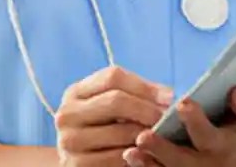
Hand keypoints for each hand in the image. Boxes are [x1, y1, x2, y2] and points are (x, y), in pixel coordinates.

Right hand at [55, 66, 173, 166]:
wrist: (83, 163)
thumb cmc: (103, 130)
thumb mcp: (112, 108)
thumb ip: (136, 95)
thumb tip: (168, 96)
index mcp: (76, 92)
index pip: (113, 77)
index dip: (144, 86)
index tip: (169, 97)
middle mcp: (67, 114)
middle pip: (115, 101)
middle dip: (148, 109)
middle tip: (168, 118)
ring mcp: (69, 141)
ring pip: (119, 131)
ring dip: (146, 134)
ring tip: (162, 135)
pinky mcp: (76, 165)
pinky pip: (116, 157)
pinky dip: (136, 156)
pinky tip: (147, 154)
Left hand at [124, 87, 235, 166]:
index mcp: (226, 146)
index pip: (208, 134)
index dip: (195, 120)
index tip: (183, 103)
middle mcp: (209, 165)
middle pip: (181, 160)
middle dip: (162, 149)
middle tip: (143, 136)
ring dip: (149, 164)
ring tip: (130, 152)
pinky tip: (132, 161)